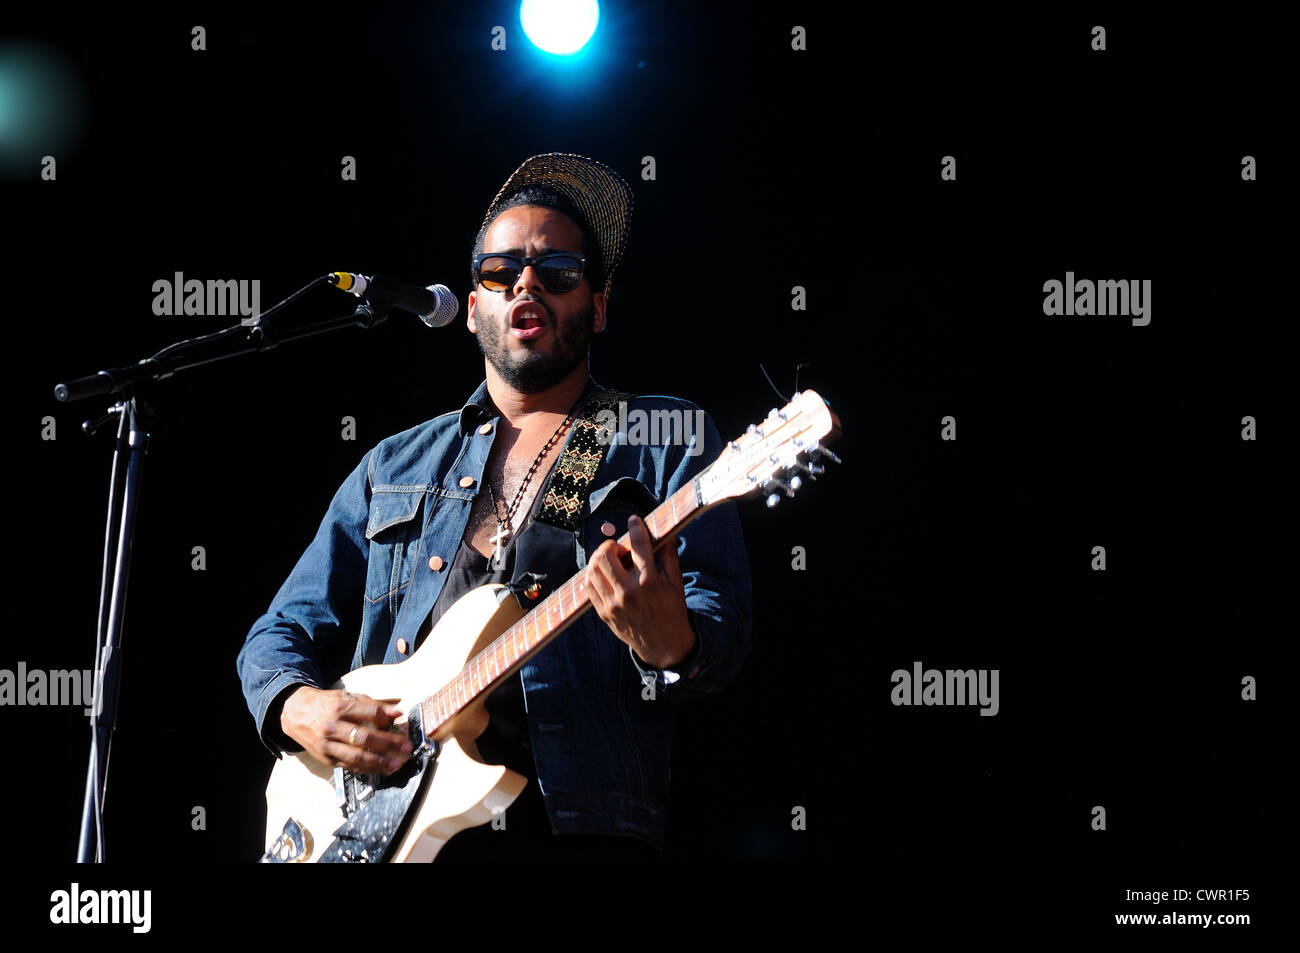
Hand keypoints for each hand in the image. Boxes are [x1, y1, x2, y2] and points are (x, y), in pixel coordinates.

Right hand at [280, 686, 412, 774]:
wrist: (294, 713)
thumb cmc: (325, 704)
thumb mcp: (345, 696)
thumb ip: (369, 704)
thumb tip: (395, 712)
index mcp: (339, 707)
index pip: (368, 712)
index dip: (385, 716)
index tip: (400, 717)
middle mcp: (332, 727)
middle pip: (364, 738)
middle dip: (389, 744)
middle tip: (407, 747)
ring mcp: (327, 745)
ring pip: (356, 757)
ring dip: (379, 763)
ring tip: (396, 765)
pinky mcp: (325, 759)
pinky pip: (348, 766)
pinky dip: (366, 769)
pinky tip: (380, 769)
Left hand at [585, 515, 695, 669]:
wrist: (664, 645)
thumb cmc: (672, 611)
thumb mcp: (676, 583)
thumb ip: (669, 555)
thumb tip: (663, 532)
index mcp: (650, 582)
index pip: (638, 545)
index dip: (635, 528)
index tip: (634, 521)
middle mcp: (629, 592)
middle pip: (605, 556)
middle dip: (610, 545)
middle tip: (619, 549)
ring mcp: (613, 604)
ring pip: (592, 570)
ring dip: (599, 560)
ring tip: (611, 562)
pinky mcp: (603, 613)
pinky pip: (588, 587)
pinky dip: (593, 575)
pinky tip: (605, 575)